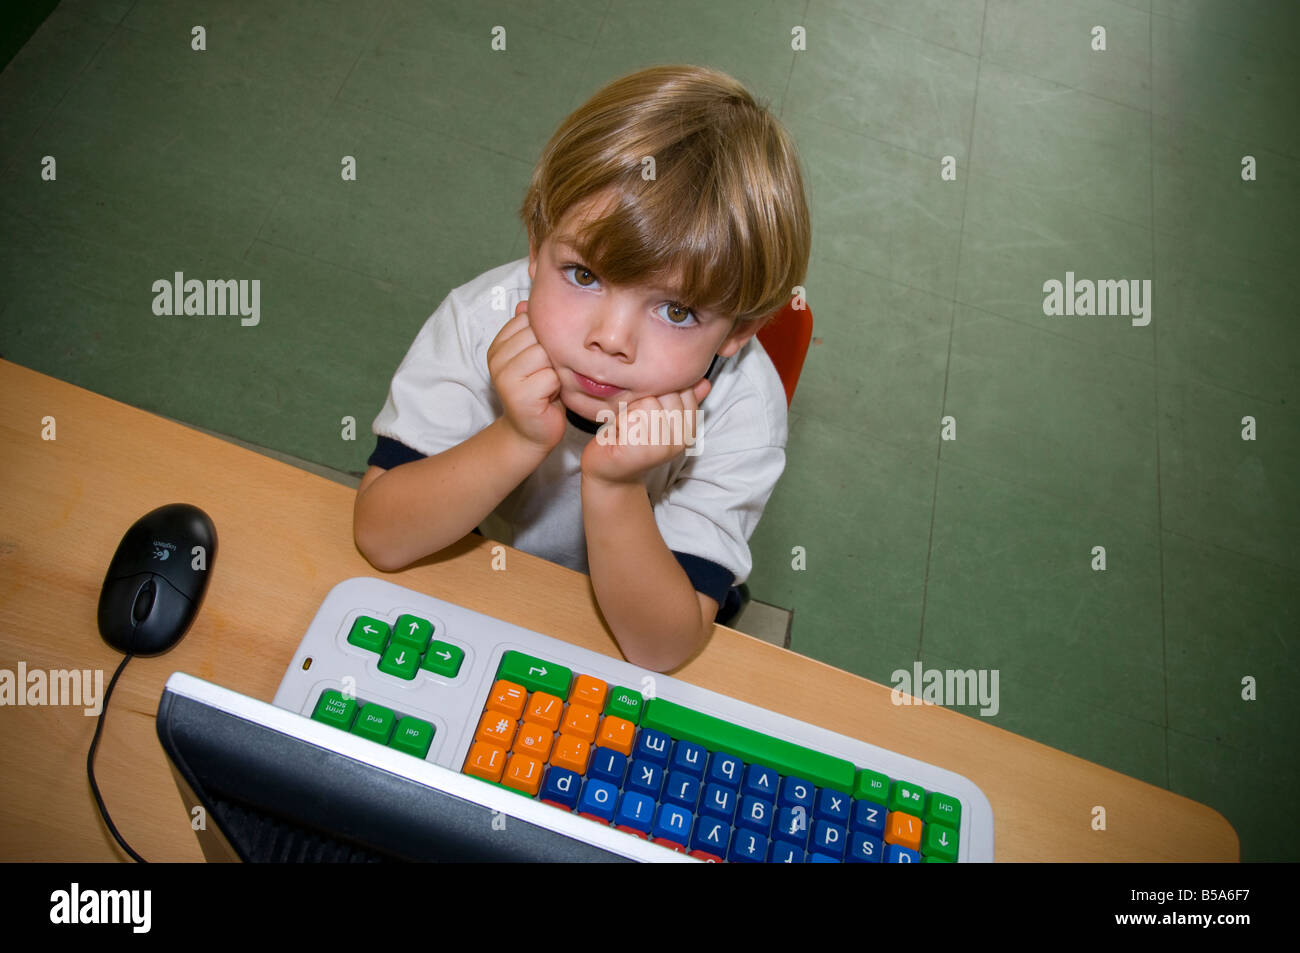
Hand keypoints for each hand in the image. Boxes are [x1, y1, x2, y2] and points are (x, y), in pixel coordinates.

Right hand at [487, 300, 565, 452]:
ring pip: (544, 353)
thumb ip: (530, 331)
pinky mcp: (519, 396)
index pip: (529, 319)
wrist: (532, 431)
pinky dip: (557, 387)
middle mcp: (497, 358)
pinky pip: (551, 376)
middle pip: (538, 334)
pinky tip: (550, 397)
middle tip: (548, 373)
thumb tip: (525, 302)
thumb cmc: (540, 391)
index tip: (543, 357)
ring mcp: (505, 377)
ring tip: (549, 383)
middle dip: (552, 353)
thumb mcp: (535, 357)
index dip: (545, 337)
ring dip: (555, 369)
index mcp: (499, 345)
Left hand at [581, 377, 710, 486]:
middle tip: (635, 420)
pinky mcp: (642, 451)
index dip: (659, 391)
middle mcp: (681, 440)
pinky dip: (619, 421)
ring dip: (630, 411)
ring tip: (627, 427)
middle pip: (665, 392)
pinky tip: (620, 434)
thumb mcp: (658, 415)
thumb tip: (704, 382)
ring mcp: (663, 447)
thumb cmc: (630, 439)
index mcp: (689, 429)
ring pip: (647, 403)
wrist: (610, 471)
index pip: (683, 389)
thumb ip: (681, 399)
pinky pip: (631, 417)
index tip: (649, 408)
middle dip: (643, 399)